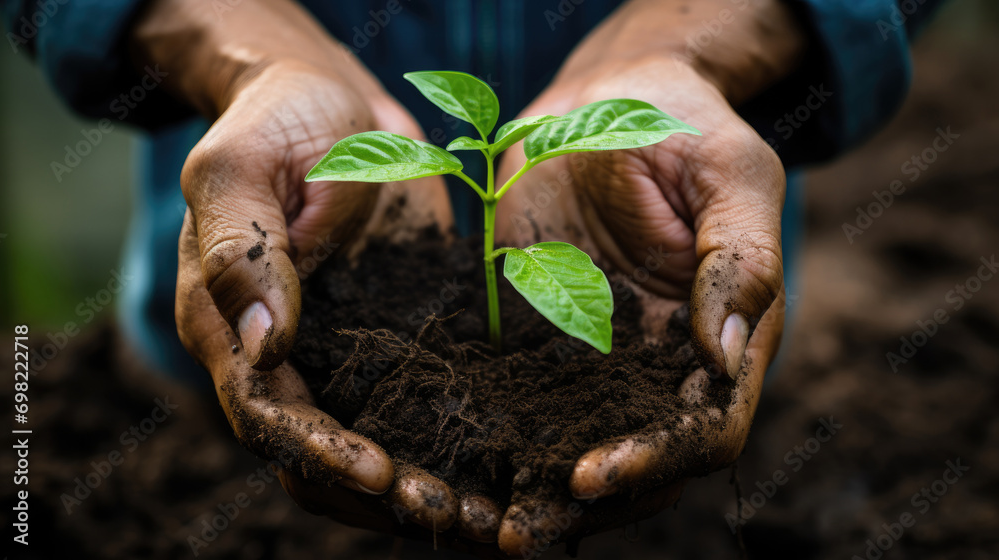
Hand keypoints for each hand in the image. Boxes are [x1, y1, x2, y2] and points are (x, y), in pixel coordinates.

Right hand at [133, 0, 502, 542]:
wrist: (330, 102)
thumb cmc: (278, 121)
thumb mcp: (241, 167)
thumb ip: (240, 253)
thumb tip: (260, 343)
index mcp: (228, 327)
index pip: (268, 415)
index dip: (320, 453)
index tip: (382, 474)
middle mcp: (282, 359)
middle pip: (317, 460)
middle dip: (382, 498)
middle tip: (459, 517)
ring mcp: (338, 356)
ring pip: (369, 452)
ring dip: (422, 493)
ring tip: (492, 519)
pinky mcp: (390, 343)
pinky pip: (416, 411)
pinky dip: (451, 448)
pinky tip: (505, 468)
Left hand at [492, 55, 789, 557]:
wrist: (612, 99)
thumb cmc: (686, 126)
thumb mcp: (730, 175)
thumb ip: (739, 261)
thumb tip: (724, 357)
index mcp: (724, 341)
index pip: (702, 430)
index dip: (655, 461)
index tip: (589, 475)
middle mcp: (662, 366)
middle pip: (638, 463)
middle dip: (581, 502)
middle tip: (514, 532)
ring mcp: (600, 357)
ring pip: (573, 445)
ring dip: (530, 489)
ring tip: (474, 523)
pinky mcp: (544, 336)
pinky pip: (518, 399)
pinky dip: (491, 436)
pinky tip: (445, 458)